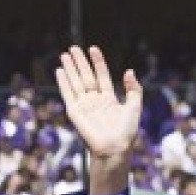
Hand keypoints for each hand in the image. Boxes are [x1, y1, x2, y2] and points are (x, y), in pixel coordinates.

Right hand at [54, 45, 142, 194]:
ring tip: (65, 54)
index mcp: (109, 99)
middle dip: (80, 62)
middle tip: (74, 47)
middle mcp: (95, 100)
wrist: (114, 148)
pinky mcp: (75, 112)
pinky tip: (60, 71)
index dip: (98, 62)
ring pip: (76, 82)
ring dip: (70, 68)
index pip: (102, 75)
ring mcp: (84, 105)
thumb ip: (134, 89)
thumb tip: (129, 71)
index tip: (94, 49)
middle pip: (86, 76)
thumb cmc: (127, 131)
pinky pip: (68, 94)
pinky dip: (63, 82)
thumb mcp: (135, 107)